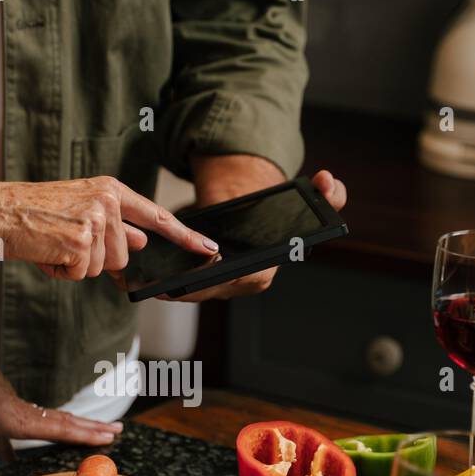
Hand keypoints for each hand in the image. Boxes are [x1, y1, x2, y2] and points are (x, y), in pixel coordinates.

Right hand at [0, 176, 217, 280]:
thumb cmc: (33, 213)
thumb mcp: (80, 211)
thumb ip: (115, 226)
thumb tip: (143, 240)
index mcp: (110, 190)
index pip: (156, 217)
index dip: (186, 236)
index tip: (210, 249)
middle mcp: (107, 201)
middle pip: (123, 257)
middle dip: (94, 261)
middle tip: (63, 242)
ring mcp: (95, 220)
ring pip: (102, 269)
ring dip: (75, 267)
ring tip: (52, 245)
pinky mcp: (79, 240)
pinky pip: (80, 275)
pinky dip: (61, 272)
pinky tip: (45, 252)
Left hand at [0, 342, 121, 475]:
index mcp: (20, 418)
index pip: (60, 429)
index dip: (85, 435)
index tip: (108, 437)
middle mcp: (26, 413)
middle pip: (66, 422)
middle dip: (93, 428)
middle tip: (119, 431)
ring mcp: (19, 410)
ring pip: (54, 421)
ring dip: (76, 427)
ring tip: (96, 431)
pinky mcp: (7, 409)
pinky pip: (31, 425)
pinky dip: (41, 435)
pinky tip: (26, 456)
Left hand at [164, 156, 347, 301]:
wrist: (253, 206)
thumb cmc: (274, 207)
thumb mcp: (305, 197)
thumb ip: (329, 193)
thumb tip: (328, 183)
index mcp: (267, 270)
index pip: (242, 280)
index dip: (221, 278)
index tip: (203, 270)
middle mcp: (245, 284)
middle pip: (212, 291)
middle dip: (188, 290)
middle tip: (164, 284)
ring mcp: (224, 286)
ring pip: (195, 292)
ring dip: (172, 291)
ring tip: (149, 283)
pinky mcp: (205, 282)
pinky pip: (185, 287)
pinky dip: (167, 285)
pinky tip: (145, 281)